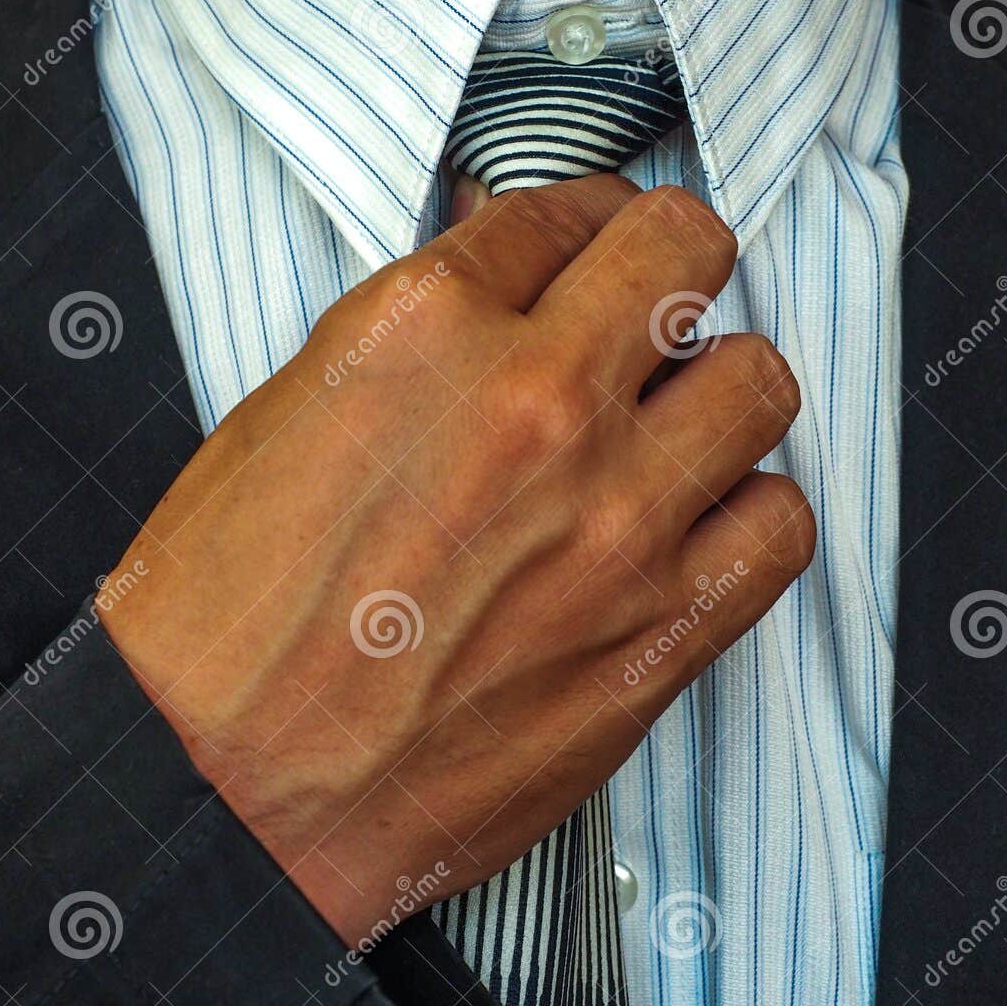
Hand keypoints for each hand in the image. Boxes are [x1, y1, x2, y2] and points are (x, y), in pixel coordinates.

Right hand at [99, 175, 813, 946]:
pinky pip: (781, 524)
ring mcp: (613, 519)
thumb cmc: (226, 624)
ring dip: (718, 390)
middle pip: (685, 252)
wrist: (231, 794)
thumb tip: (492, 281)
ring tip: (671, 427)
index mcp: (424, 333)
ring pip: (758, 381)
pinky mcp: (658, 630)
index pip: (560, 211)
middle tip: (645, 308)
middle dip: (668, 263)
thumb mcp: (282, 421)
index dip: (577, 222)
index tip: (583, 249)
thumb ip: (409, 340)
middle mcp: (537, 404)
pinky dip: (750, 514)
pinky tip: (696, 527)